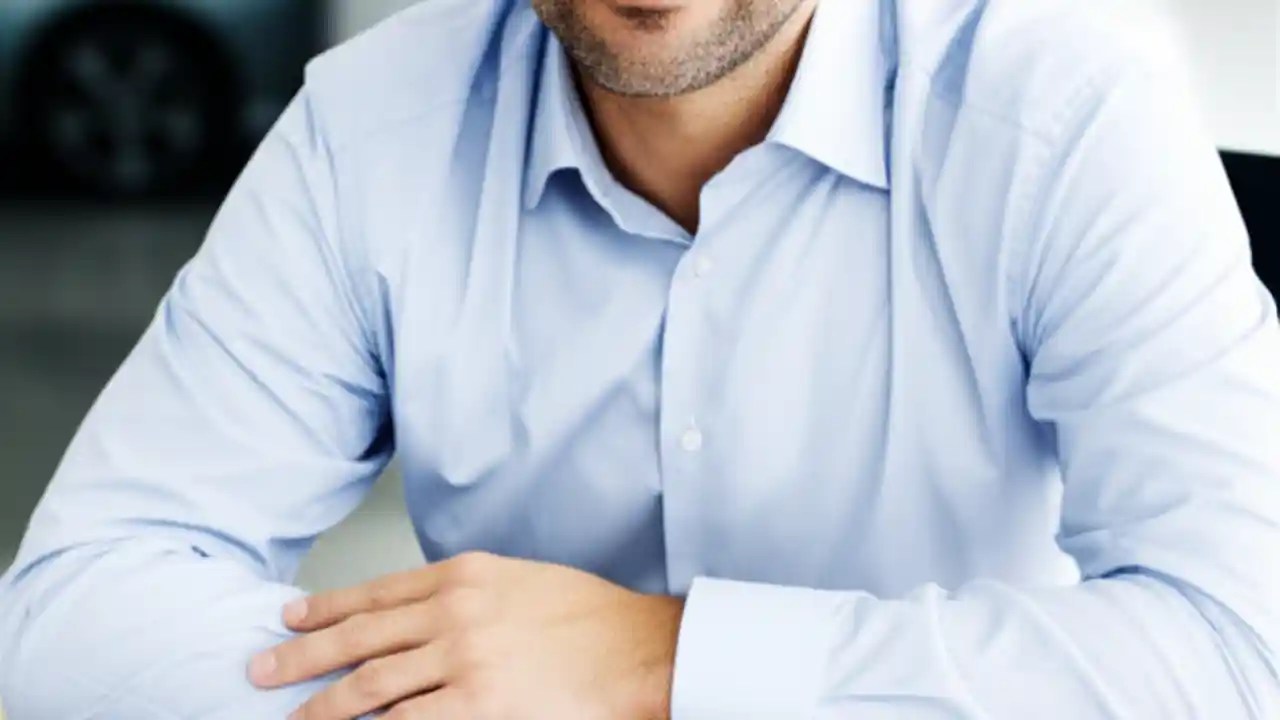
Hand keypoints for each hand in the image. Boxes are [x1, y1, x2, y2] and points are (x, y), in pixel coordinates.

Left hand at [248, 551, 683, 719]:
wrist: (636, 650)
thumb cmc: (588, 617)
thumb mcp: (521, 580)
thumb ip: (467, 590)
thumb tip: (418, 613)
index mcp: (464, 575)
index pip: (377, 592)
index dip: (326, 608)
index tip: (291, 619)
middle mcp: (454, 612)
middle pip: (359, 637)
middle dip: (303, 656)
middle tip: (262, 669)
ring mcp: (462, 660)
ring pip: (371, 684)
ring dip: (323, 703)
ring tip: (292, 714)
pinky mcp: (477, 706)